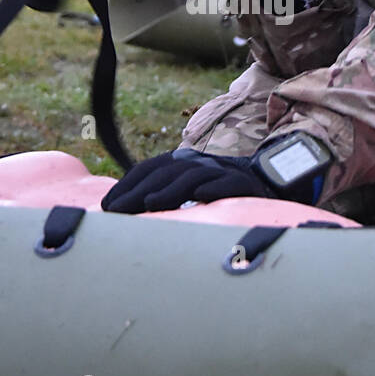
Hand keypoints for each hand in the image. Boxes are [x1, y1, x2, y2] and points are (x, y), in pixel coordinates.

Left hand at [101, 148, 273, 212]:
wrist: (267, 183)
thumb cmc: (219, 192)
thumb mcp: (189, 192)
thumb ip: (163, 197)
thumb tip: (127, 213)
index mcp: (183, 162)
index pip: (149, 168)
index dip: (127, 184)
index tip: (107, 205)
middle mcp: (199, 162)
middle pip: (164, 172)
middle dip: (138, 191)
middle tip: (117, 212)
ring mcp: (221, 171)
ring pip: (190, 176)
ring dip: (168, 191)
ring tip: (149, 206)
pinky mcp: (242, 185)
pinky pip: (224, 185)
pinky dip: (209, 190)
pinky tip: (197, 199)